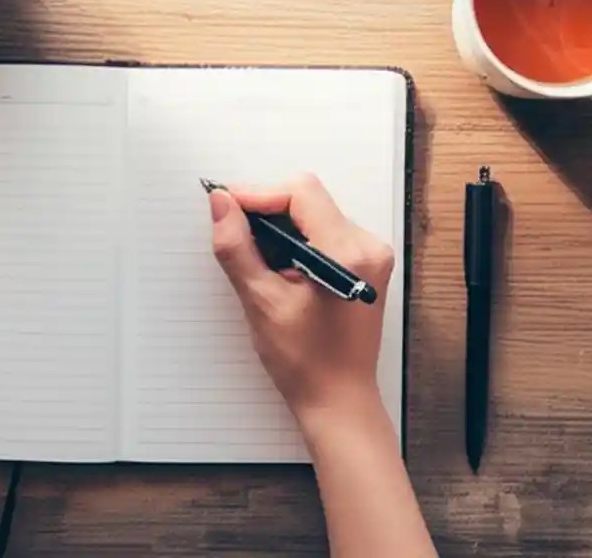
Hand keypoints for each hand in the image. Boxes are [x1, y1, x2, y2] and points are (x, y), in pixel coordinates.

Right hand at [207, 173, 393, 432]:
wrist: (338, 399)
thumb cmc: (305, 362)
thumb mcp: (261, 301)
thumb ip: (238, 247)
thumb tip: (221, 204)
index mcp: (348, 253)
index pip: (301, 193)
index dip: (258, 194)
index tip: (226, 206)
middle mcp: (367, 247)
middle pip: (308, 200)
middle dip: (267, 211)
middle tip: (235, 234)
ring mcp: (370, 255)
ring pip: (314, 215)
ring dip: (280, 228)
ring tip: (258, 260)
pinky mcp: (364, 265)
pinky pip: (324, 233)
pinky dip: (296, 240)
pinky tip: (279, 268)